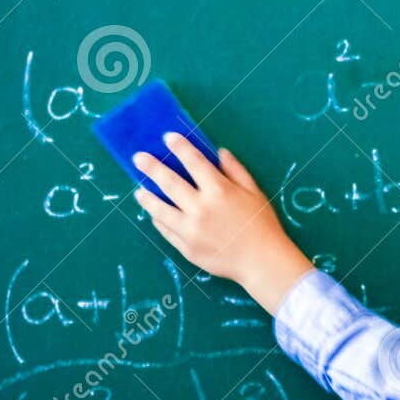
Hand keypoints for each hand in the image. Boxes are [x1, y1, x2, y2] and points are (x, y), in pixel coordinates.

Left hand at [133, 133, 313, 313]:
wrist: (261, 262)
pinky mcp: (186, 248)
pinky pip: (166, 231)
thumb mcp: (255, 193)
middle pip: (170, 183)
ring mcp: (191, 230)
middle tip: (138, 158)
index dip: (180, 147)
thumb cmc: (261, 225)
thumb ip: (236, 171)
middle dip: (152, 168)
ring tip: (139, 191)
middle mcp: (201, 209)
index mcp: (219, 191)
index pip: (194, 162)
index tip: (168, 137)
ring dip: (147, 197)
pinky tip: (156, 214)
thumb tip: (220, 152)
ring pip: (160, 209)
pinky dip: (159, 220)